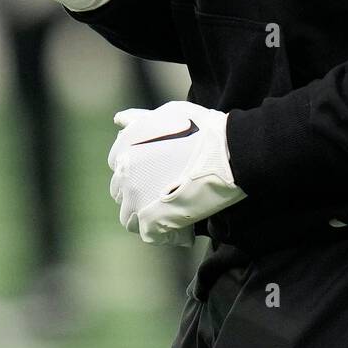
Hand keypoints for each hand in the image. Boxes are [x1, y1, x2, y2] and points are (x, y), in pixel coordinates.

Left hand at [107, 101, 246, 245]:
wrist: (229, 150)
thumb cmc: (203, 129)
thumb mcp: (168, 114)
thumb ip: (139, 119)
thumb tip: (118, 120)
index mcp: (125, 147)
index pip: (118, 165)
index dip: (139, 168)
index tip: (158, 171)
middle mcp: (125, 173)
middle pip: (121, 191)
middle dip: (140, 190)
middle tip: (166, 189)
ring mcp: (137, 198)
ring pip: (130, 215)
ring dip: (147, 213)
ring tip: (172, 209)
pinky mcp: (152, 220)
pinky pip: (149, 233)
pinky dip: (162, 232)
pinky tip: (180, 227)